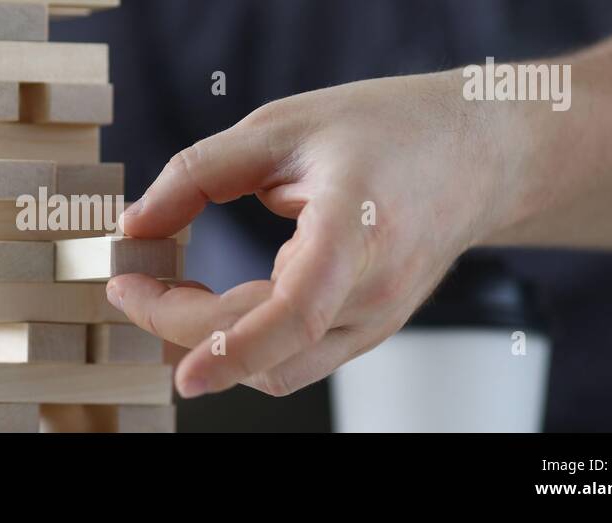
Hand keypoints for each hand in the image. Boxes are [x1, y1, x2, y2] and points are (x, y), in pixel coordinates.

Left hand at [107, 71, 525, 398]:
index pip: (290, 316)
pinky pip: (293, 357)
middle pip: (263, 347)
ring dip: (209, 342)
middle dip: (178, 323)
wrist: (481, 151)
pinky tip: (210, 300)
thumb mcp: (282, 126)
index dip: (223, 345)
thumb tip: (137, 224)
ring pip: (276, 369)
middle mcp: (373, 295)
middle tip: (130, 282)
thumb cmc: (390, 129)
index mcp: (357, 233)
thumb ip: (199, 173)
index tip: (152, 331)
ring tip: (165, 289)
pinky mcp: (369, 330)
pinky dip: (242, 340)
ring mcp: (376, 322)